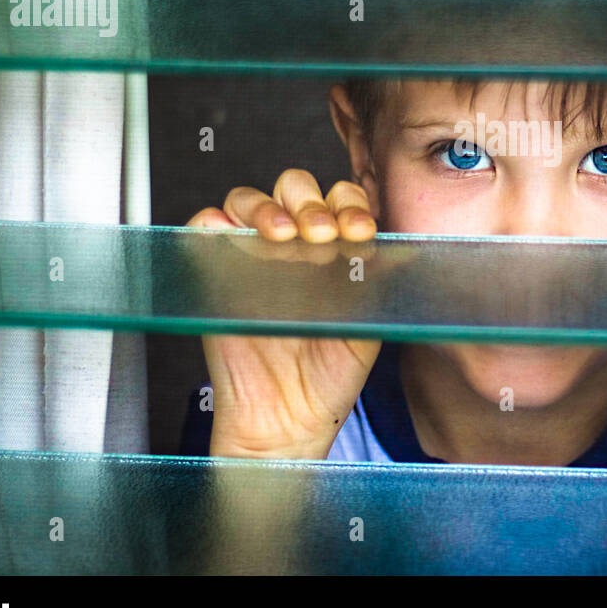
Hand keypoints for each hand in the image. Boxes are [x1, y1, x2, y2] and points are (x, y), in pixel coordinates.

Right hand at [187, 169, 379, 458]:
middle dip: (309, 202)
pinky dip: (216, 220)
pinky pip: (205, 226)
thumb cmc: (329, 375)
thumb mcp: (367, 321)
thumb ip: (379, 280)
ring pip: (248, 199)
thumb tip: (401, 247)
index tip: (360, 230)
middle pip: (293, 188)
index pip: (339, 199)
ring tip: (286, 236)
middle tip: (322, 233)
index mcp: (332, 249)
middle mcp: (292, 245)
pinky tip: (243, 240)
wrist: (292, 419)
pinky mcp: (216, 272)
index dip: (350, 204)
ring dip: (267, 207)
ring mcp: (252, 255)